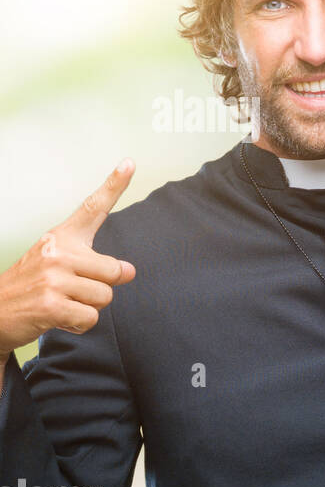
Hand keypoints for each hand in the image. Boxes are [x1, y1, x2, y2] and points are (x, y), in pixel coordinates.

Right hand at [0, 160, 137, 354]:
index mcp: (60, 238)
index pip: (93, 208)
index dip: (114, 185)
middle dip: (101, 287)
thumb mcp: (57, 265)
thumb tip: (129, 271)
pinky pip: (90, 318)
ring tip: (62, 303)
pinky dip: (78, 324)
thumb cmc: (32, 287)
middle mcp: (57, 252)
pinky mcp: (51, 304)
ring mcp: (53, 277)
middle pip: (114, 271)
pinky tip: (57, 318)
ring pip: (105, 297)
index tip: (129, 163)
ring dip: (88, 307)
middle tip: (71, 291)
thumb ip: (94, 264)